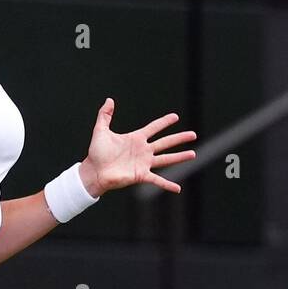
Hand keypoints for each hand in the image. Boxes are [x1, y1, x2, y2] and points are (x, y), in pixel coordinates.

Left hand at [79, 99, 196, 195]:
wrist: (94, 171)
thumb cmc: (96, 153)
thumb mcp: (101, 130)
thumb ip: (105, 115)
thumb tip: (109, 100)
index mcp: (136, 139)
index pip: (154, 127)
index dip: (164, 122)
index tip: (175, 117)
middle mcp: (143, 150)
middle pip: (165, 142)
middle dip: (179, 138)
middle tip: (193, 134)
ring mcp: (143, 163)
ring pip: (166, 159)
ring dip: (180, 157)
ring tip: (193, 154)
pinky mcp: (141, 175)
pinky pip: (157, 180)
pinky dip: (167, 184)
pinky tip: (178, 188)